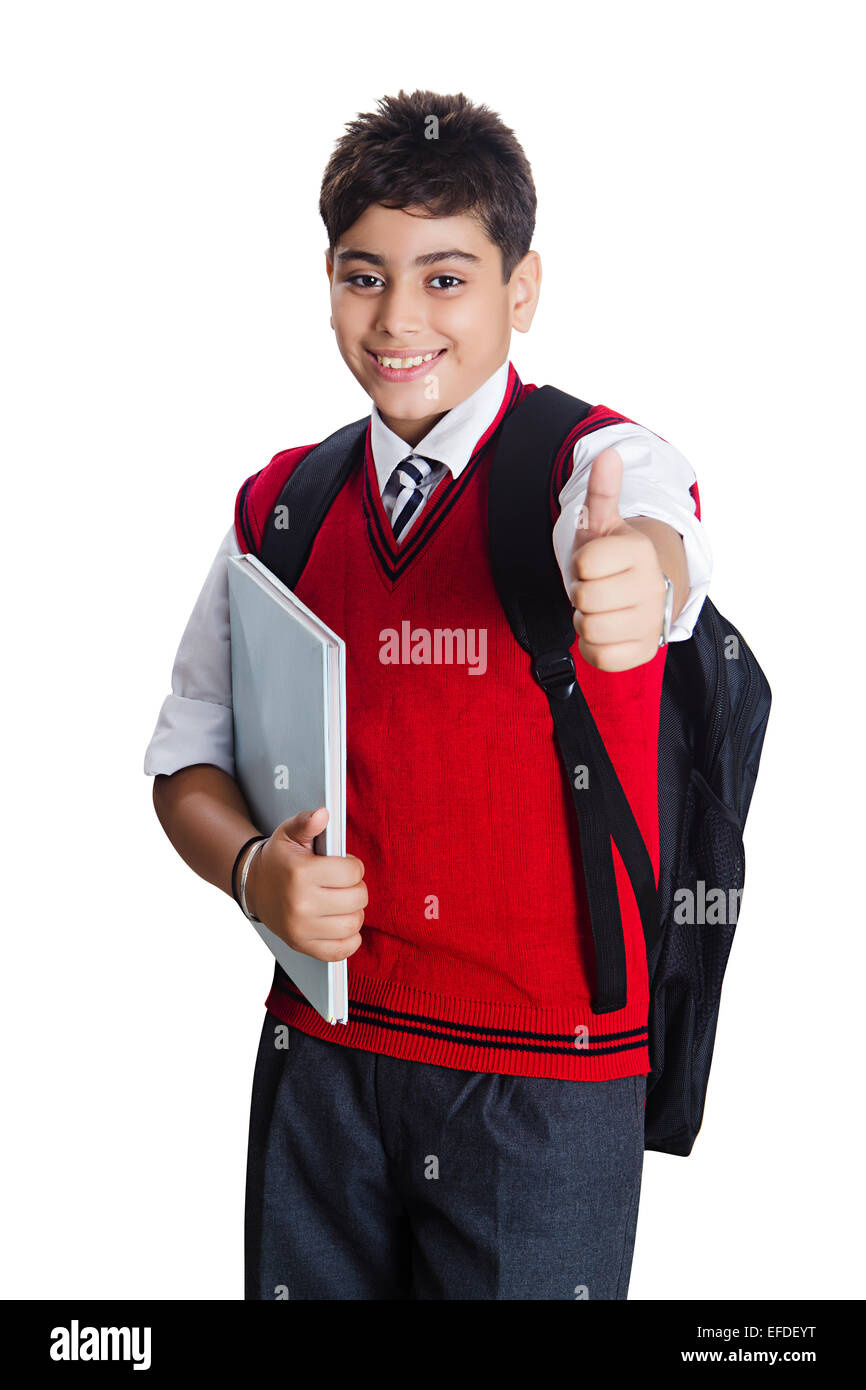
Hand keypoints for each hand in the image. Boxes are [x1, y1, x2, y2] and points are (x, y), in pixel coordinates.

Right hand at [245, 807, 367, 961]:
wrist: (254, 887)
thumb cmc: (279, 859)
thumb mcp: (289, 834)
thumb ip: (306, 822)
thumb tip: (323, 814)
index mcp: (300, 873)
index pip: (353, 872)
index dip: (353, 866)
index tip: (343, 866)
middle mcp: (300, 904)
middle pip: (358, 898)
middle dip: (356, 888)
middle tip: (343, 884)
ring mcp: (301, 928)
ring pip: (354, 923)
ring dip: (354, 911)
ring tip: (341, 902)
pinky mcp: (302, 946)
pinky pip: (341, 950)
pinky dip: (349, 939)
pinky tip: (341, 924)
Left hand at [570, 447, 666, 671]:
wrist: (643, 595)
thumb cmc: (613, 558)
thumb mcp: (602, 524)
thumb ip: (601, 492)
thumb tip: (608, 454)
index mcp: (639, 552)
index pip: (584, 565)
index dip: (579, 567)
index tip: (593, 565)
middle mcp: (652, 587)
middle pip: (584, 601)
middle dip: (581, 596)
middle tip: (595, 589)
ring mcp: (652, 621)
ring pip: (591, 630)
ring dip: (586, 622)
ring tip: (601, 610)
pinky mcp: (646, 651)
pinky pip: (602, 657)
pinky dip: (595, 648)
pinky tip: (606, 631)